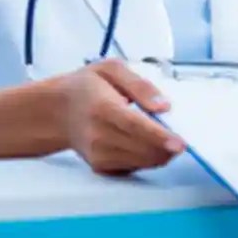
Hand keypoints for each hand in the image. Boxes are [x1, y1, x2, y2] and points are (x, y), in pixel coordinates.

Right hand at [58, 59, 185, 175]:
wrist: (56, 111)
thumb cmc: (85, 88)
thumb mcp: (111, 70)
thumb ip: (140, 85)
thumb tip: (163, 105)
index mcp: (102, 108)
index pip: (135, 126)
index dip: (159, 137)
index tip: (180, 143)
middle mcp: (98, 136)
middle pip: (142, 149)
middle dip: (167, 147)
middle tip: (180, 135)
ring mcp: (98, 155)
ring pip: (141, 162)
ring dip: (160, 153)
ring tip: (163, 136)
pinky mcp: (100, 166)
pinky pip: (134, 168)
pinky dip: (147, 158)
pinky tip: (145, 143)